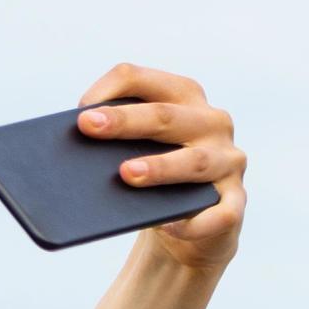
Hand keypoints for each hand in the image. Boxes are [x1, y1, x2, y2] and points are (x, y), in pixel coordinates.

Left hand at [76, 63, 244, 273]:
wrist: (191, 228)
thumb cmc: (154, 181)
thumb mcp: (135, 152)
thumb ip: (115, 142)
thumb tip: (73, 148)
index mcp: (184, 98)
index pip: (144, 80)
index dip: (111, 90)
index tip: (80, 111)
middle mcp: (212, 122)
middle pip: (166, 116)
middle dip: (126, 121)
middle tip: (89, 127)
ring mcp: (229, 161)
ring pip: (195, 162)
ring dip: (160, 167)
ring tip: (127, 175)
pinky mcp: (236, 203)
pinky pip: (219, 214)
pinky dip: (193, 222)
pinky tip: (167, 225)